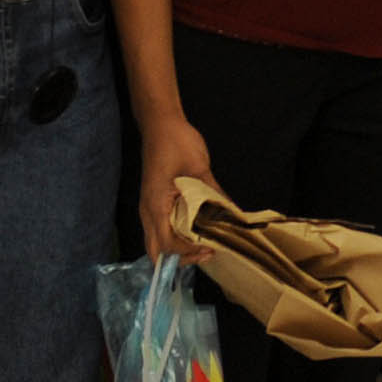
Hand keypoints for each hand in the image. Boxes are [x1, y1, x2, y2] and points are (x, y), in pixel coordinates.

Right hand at [137, 115, 218, 261]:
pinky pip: (164, 227)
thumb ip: (214, 192)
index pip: (167, 244)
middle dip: (181, 257)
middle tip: (207, 252)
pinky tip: (199, 231)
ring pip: (159, 241)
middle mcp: (149, 211)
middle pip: (157, 250)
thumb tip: (232, 212)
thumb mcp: (199, 168)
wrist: (162, 125)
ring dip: (181, 248)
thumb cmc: (175, 143)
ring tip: (207, 244)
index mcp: (155, 205)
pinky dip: (179, 235)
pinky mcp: (157, 202)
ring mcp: (151, 207)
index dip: (188, 251)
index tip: (210, 246)